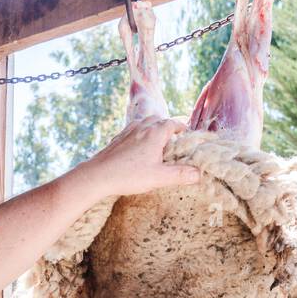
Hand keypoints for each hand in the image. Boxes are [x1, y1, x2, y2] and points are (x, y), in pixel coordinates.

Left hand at [81, 117, 198, 198]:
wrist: (98, 175)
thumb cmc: (129, 175)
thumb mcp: (159, 177)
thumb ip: (180, 174)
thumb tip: (198, 173)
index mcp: (155, 133)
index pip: (173, 123)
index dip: (181, 127)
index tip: (186, 133)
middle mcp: (142, 127)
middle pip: (159, 119)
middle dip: (168, 126)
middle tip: (174, 137)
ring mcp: (127, 131)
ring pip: (144, 122)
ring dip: (153, 127)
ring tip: (157, 139)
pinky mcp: (117, 138)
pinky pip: (132, 129)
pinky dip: (140, 133)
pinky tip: (138, 145)